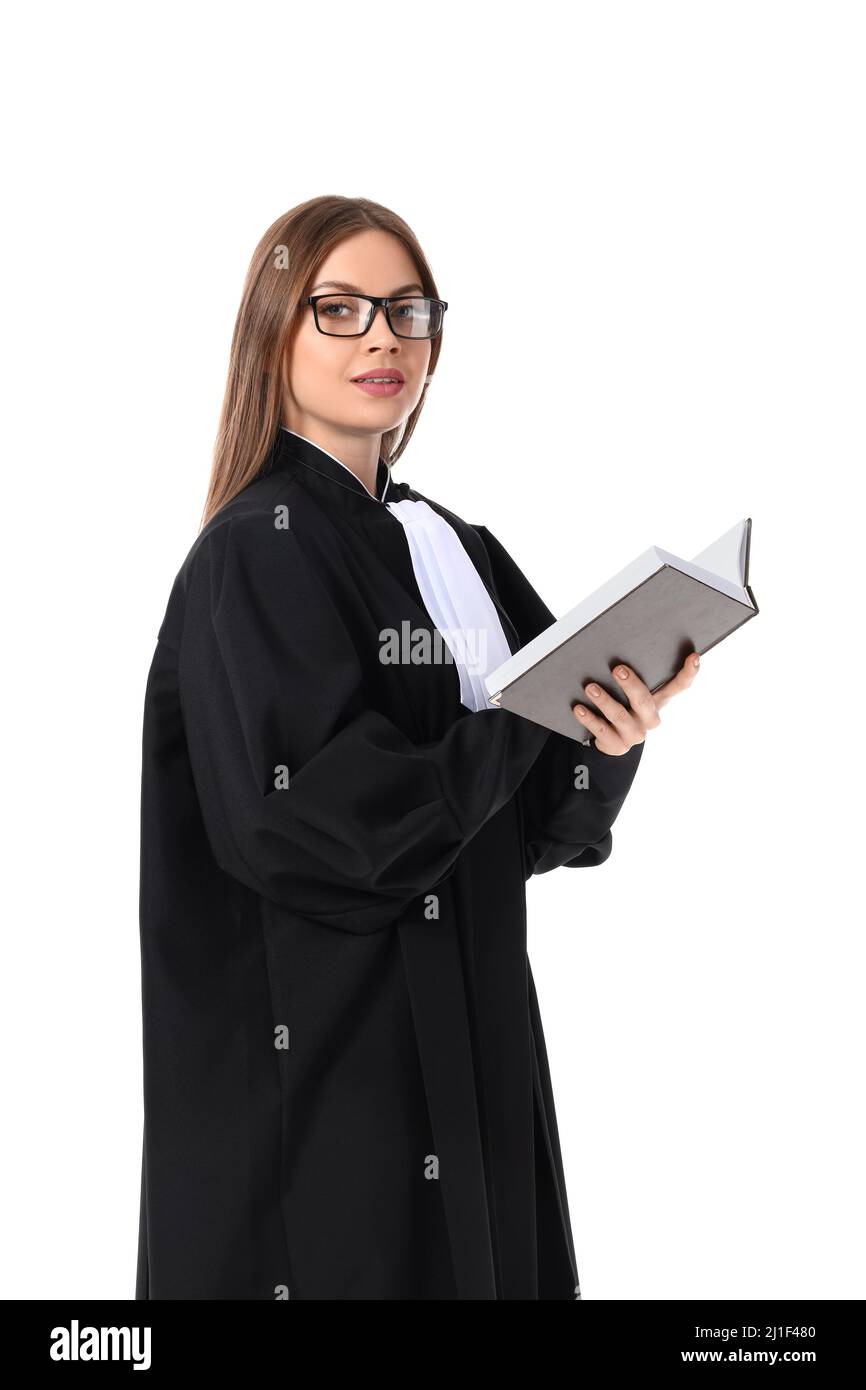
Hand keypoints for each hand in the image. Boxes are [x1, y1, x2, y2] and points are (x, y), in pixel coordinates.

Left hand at [572, 651, 700, 754]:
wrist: (608, 739)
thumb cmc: (621, 705)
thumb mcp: (629, 691)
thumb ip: (630, 675)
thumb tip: (614, 645)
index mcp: (658, 700)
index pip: (679, 687)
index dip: (688, 673)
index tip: (693, 657)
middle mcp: (649, 718)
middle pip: (645, 702)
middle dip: (631, 685)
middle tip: (617, 669)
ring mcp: (634, 734)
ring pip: (621, 716)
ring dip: (605, 700)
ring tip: (590, 687)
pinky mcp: (617, 746)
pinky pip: (602, 731)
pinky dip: (590, 719)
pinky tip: (579, 709)